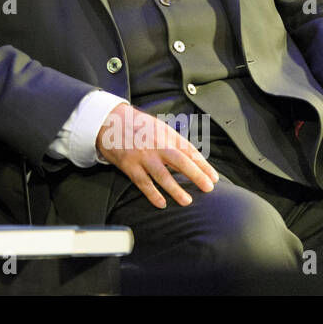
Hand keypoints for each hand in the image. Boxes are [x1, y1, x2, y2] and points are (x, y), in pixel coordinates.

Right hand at [96, 103, 219, 207]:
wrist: (108, 120)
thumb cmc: (136, 124)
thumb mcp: (158, 125)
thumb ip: (174, 140)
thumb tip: (192, 156)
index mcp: (165, 134)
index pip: (189, 150)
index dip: (203, 165)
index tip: (214, 177)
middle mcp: (155, 144)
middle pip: (180, 161)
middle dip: (196, 175)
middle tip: (209, 188)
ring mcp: (142, 155)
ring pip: (162, 175)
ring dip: (176, 189)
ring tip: (187, 201)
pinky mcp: (129, 164)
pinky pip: (143, 182)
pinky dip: (152, 194)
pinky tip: (161, 203)